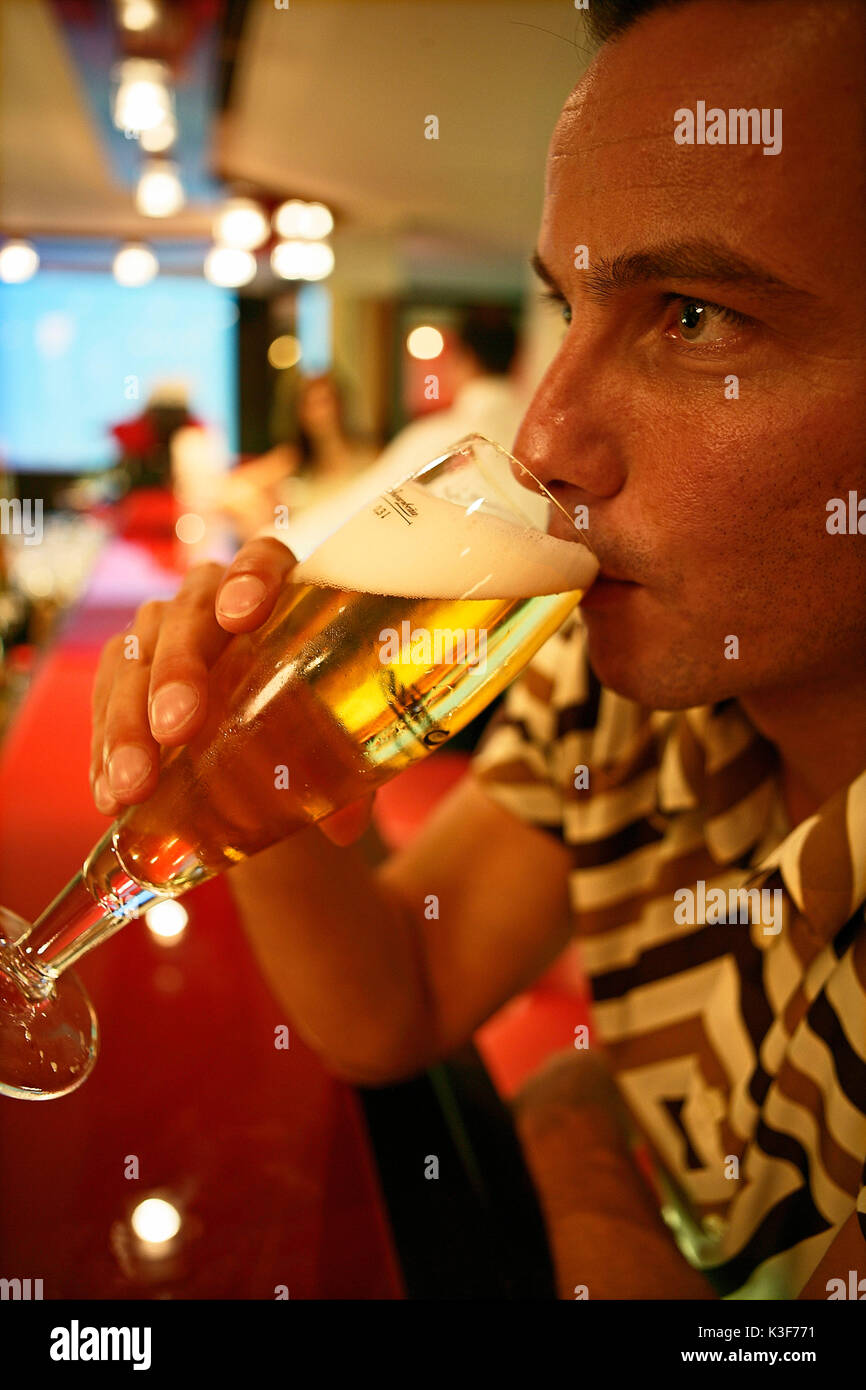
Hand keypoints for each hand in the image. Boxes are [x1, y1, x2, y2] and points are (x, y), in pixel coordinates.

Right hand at [89, 536, 374, 845]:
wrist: (262, 739)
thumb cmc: (310, 719)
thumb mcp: (334, 734)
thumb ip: (346, 765)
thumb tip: (346, 824)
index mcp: (278, 591)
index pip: (264, 560)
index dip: (251, 579)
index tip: (242, 616)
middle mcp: (212, 598)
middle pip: (187, 617)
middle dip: (177, 671)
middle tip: (178, 728)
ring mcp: (161, 631)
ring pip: (133, 662)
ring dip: (128, 726)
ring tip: (133, 788)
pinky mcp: (123, 670)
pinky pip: (104, 702)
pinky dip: (106, 751)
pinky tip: (110, 795)